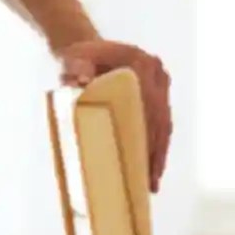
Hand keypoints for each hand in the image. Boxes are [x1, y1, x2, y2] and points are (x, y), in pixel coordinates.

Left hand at [57, 39, 172, 192]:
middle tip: (149, 183)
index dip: (147, 131)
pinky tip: (152, 170)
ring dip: (159, 154)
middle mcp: (156, 71)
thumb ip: (75, 68)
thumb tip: (82, 80)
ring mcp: (160, 83)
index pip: (147, 102)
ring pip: (164, 124)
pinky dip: (156, 147)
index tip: (142, 156)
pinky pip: (161, 124)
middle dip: (156, 152)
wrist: (83, 50)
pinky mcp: (158, 94)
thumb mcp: (70, 60)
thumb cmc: (73, 58)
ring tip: (152, 184)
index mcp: (140, 61)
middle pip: (160, 117)